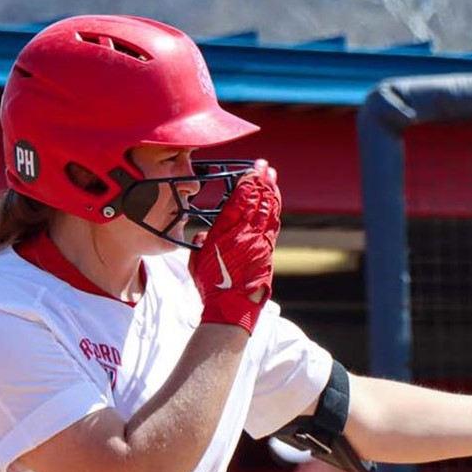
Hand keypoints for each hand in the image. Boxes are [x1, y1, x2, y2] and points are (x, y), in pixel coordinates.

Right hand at [191, 160, 280, 332]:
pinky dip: (274, 208)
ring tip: (271, 176)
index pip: (239, 199)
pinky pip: (272, 223)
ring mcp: (259, 241)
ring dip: (270, 190)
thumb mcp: (197, 260)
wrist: (232, 307)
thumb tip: (207, 234)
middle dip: (261, 180)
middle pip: (257, 200)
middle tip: (264, 165)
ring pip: (268, 209)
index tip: (251, 169)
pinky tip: (274, 200)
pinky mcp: (267, 250)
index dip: (247, 182)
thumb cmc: (211, 286)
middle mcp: (244, 233)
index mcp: (224, 232)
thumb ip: (203, 242)